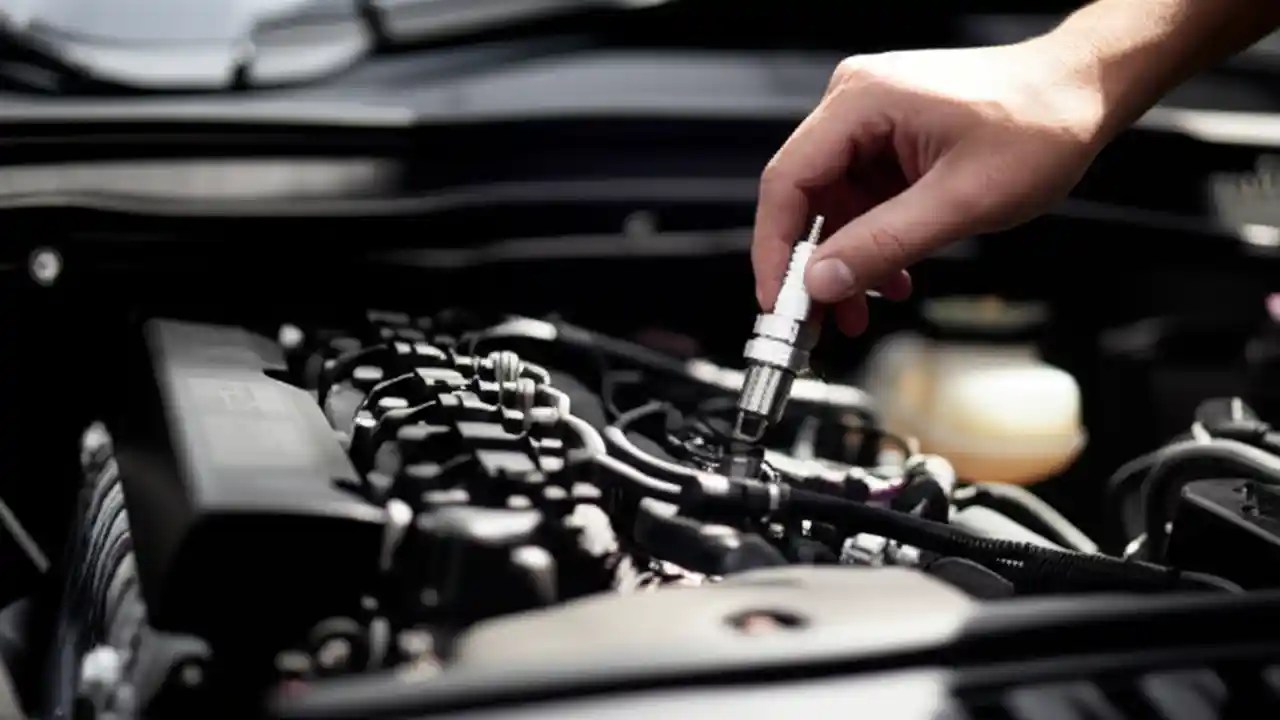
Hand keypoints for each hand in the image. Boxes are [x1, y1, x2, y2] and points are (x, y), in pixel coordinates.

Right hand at [753, 39, 1109, 335]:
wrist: (1086, 92)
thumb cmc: (1041, 123)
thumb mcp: (960, 201)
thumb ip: (883, 245)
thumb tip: (822, 282)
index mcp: (862, 101)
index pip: (788, 182)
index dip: (775, 250)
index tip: (779, 303)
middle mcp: (856, 103)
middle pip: (805, 197)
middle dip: (813, 267)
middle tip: (817, 322)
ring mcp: (873, 121)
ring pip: (834, 206)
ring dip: (847, 262)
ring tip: (861, 311)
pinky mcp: (891, 139)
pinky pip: (863, 199)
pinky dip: (872, 242)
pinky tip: (893, 277)